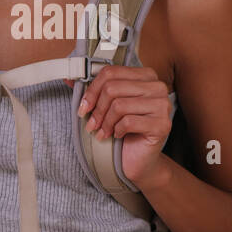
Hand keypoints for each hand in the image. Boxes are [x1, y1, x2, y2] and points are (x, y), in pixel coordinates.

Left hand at [65, 65, 171, 185]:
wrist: (138, 159)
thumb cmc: (124, 131)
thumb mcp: (107, 106)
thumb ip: (93, 90)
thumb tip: (68, 78)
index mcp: (146, 76)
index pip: (111, 72)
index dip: (92, 90)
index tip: (83, 106)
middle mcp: (158, 87)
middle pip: (113, 88)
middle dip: (97, 109)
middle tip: (91, 124)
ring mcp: (163, 105)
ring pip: (119, 105)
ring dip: (105, 122)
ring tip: (103, 132)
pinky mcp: (162, 124)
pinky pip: (128, 122)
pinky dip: (117, 130)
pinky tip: (117, 135)